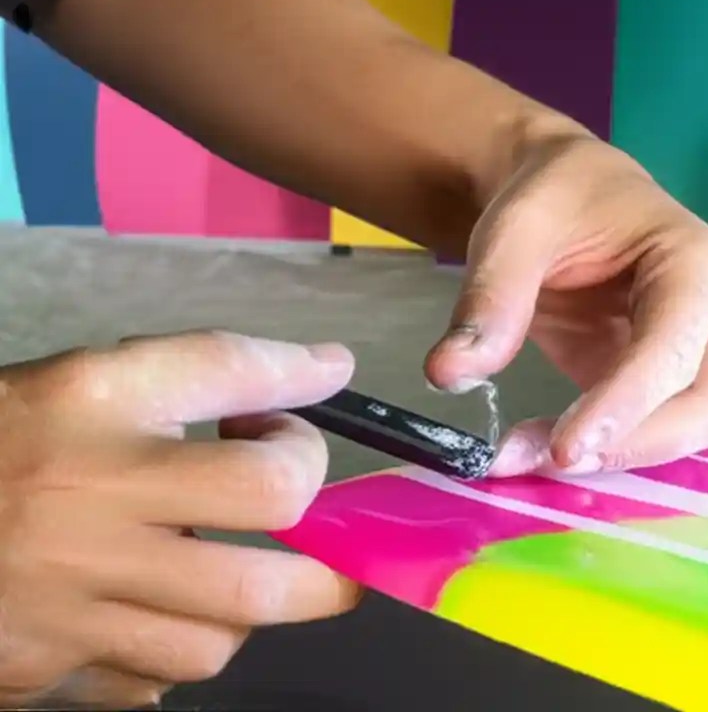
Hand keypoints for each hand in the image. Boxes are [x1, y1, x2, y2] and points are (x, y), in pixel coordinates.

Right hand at [0, 331, 360, 707]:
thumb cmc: (4, 446)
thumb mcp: (95, 385)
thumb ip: (218, 370)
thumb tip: (334, 367)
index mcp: (91, 405)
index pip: (232, 378)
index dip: (295, 414)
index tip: (289, 434)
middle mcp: (84, 500)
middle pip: (266, 526)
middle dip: (325, 545)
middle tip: (324, 539)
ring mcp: (61, 598)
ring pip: (217, 632)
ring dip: (244, 607)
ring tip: (221, 572)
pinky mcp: (40, 668)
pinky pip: (153, 681)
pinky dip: (175, 649)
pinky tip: (156, 613)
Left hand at [424, 133, 707, 475]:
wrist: (571, 192)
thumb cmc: (557, 196)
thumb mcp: (516, 227)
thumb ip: (491, 295)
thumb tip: (451, 373)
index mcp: (693, 261)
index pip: (677, 344)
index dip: (629, 402)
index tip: (566, 449)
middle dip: (640, 444)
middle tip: (554, 460)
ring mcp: (702, 352)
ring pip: (697, 428)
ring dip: (624, 458)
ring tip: (533, 458)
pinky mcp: (670, 383)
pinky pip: (658, 433)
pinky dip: (607, 455)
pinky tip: (541, 454)